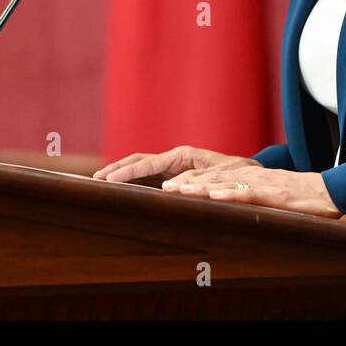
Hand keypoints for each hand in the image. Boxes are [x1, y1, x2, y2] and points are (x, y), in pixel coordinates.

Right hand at [92, 145, 259, 183]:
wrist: (251, 174)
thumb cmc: (239, 174)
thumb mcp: (222, 176)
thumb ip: (198, 181)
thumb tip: (170, 188)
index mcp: (184, 155)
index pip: (148, 163)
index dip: (127, 171)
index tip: (108, 179)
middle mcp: (175, 159)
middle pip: (139, 161)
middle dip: (117, 169)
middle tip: (95, 180)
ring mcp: (173, 167)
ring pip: (140, 168)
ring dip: (120, 174)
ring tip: (100, 183)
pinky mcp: (173, 176)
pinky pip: (148, 177)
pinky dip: (132, 181)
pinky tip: (119, 190)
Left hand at [162, 165, 341, 217]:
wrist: (327, 191)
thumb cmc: (298, 197)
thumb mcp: (267, 195)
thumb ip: (247, 198)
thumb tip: (224, 205)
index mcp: (246, 177)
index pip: (211, 178)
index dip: (188, 182)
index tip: (165, 187)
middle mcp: (248, 176)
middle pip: (211, 179)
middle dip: (185, 183)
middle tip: (163, 188)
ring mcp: (259, 184)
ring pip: (223, 184)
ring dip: (198, 188)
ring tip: (176, 191)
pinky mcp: (271, 194)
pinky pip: (247, 194)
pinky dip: (229, 195)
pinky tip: (213, 197)